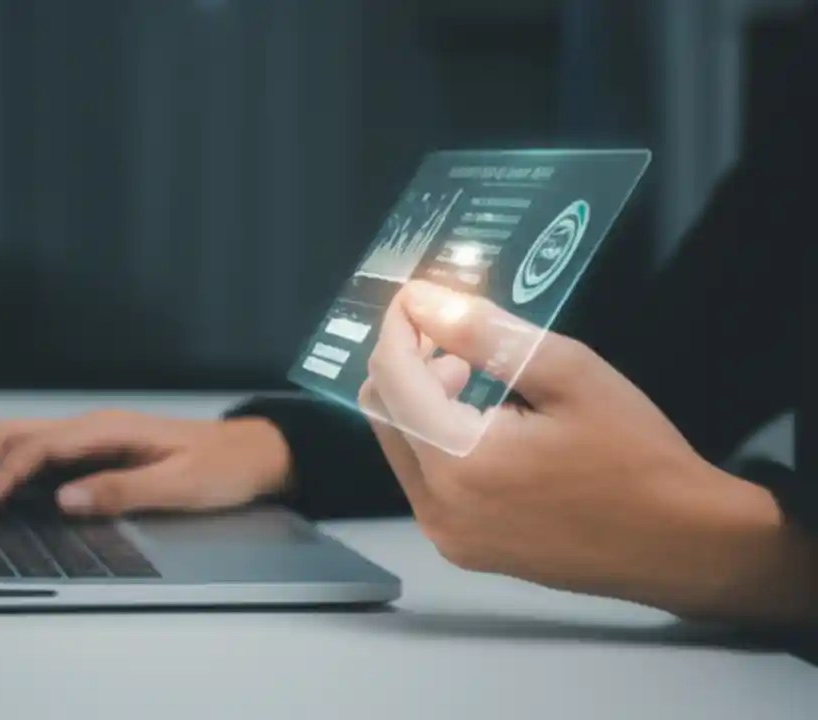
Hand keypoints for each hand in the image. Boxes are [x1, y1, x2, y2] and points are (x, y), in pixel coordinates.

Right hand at [0, 411, 292, 516]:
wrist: (252, 453)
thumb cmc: (221, 468)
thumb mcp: (178, 486)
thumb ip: (120, 491)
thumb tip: (63, 500)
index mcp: (108, 430)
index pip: (38, 448)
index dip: (3, 477)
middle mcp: (94, 426)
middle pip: (16, 433)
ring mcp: (94, 435)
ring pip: (23, 437)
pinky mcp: (97, 449)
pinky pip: (40, 451)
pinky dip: (7, 466)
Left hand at [361, 280, 817, 623]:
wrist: (681, 545)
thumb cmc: (635, 455)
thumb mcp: (569, 373)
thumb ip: (485, 334)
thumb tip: (424, 299)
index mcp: (459, 462)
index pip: (392, 377)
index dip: (398, 326)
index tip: (419, 295)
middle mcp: (437, 506)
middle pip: (382, 412)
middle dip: (406, 363)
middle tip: (456, 339)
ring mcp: (446, 535)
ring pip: (399, 445)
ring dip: (420, 401)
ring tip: (473, 376)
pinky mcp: (462, 548)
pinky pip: (423, 479)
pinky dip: (436, 439)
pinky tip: (486, 423)